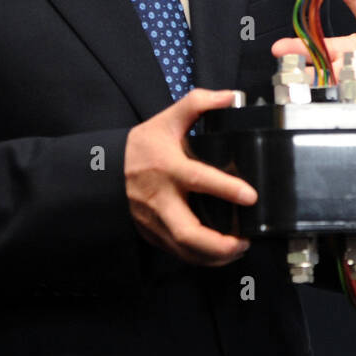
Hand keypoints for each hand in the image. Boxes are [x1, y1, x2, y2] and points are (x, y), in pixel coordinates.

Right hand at [125, 88, 255, 265]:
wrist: (105, 169)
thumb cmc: (142, 145)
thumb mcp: (168, 118)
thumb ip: (198, 103)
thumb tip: (230, 96)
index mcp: (168, 167)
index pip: (198, 180)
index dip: (226, 189)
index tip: (250, 196)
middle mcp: (160, 198)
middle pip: (187, 231)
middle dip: (218, 244)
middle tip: (244, 242)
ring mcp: (154, 220)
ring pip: (183, 249)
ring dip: (213, 256)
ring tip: (238, 249)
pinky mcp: (151, 233)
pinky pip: (177, 252)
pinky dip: (200, 258)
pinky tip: (219, 255)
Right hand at [271, 0, 355, 104]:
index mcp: (340, 51)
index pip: (312, 49)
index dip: (294, 49)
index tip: (279, 49)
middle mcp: (341, 73)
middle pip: (313, 75)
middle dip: (301, 76)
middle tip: (292, 74)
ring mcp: (352, 90)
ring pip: (331, 92)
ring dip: (331, 87)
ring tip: (333, 83)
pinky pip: (355, 105)